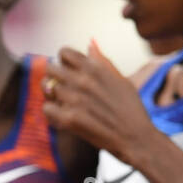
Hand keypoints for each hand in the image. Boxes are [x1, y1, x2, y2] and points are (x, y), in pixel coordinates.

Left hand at [42, 40, 156, 163]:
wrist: (136, 138)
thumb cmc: (131, 110)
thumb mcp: (121, 80)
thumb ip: (102, 61)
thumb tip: (90, 43)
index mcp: (95, 68)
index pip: (64, 52)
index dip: (63, 61)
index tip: (68, 71)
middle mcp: (83, 80)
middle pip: (50, 68)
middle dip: (54, 76)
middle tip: (62, 88)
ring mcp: (75, 99)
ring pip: (47, 88)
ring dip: (52, 95)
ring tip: (63, 103)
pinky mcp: (70, 119)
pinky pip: (47, 108)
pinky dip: (52, 113)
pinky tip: (63, 116)